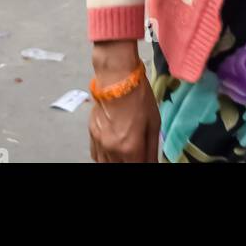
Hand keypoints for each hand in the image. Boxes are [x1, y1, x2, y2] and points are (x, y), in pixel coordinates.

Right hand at [89, 41, 158, 162]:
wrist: (116, 77)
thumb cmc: (138, 97)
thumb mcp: (153, 123)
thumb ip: (152, 148)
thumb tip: (152, 163)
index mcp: (130, 148)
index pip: (137, 168)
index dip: (144, 164)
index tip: (146, 159)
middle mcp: (112, 150)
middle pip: (120, 168)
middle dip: (131, 162)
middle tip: (137, 154)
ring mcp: (99, 142)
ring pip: (106, 165)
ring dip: (117, 162)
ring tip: (125, 154)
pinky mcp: (91, 133)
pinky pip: (96, 155)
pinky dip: (104, 157)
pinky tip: (112, 151)